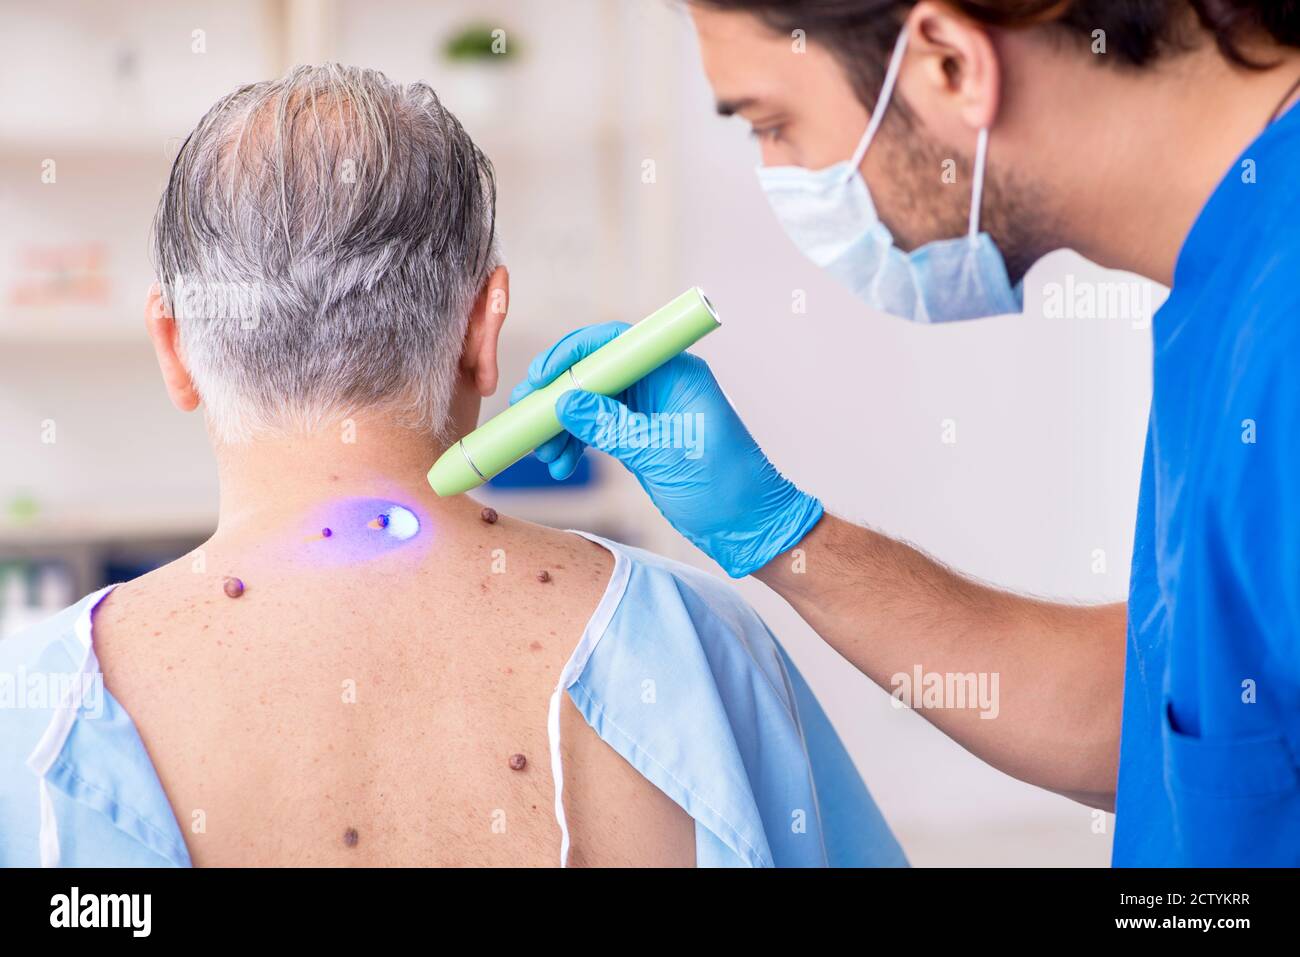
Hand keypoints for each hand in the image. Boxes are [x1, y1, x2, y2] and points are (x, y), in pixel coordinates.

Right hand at [509, 322, 822, 576]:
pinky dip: (577, 442)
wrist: (750, 527)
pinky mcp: (642, 434)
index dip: (572, 354)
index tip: (540, 378)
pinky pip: (599, 426)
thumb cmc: (724, 488)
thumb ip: (611, 427)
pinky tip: (561, 462)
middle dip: (558, 394)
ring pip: (592, 401)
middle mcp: (662, 382)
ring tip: (546, 456)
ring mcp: (650, 408)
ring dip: (563, 425)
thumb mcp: (661, 456)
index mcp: (676, 372)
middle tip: (526, 417)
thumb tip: (565, 402)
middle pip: (597, 371)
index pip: (615, 343)